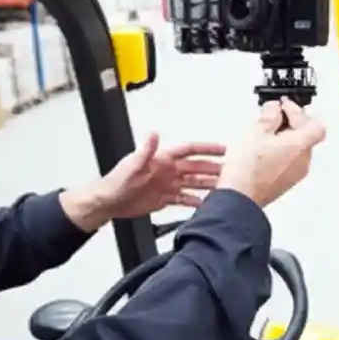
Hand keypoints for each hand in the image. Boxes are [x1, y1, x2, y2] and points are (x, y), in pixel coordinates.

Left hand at [59, 134, 226, 231]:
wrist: (108, 202)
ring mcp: (167, 184)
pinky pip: (184, 199)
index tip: (223, 149)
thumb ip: (145, 150)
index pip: (189, 150)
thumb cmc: (116, 182)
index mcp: (162, 159)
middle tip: (230, 171)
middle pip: (196, 167)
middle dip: (213, 168)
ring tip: (223, 188)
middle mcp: (167, 170)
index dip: (207, 149)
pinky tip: (205, 204)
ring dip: (208, 185)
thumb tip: (153, 134)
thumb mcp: (131, 165)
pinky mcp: (164, 199)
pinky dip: (195, 201)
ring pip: (194, 183)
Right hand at [217, 98, 326, 207]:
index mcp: (300, 145)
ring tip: (264, 134)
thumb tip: (275, 108)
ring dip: (284, 139)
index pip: (314, 123)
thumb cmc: (247, 168)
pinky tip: (262, 151)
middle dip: (290, 123)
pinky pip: (289, 162)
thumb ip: (269, 115)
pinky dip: (280, 152)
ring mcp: (295, 175)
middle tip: (273, 116)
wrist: (239, 198)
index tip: (284, 106)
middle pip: (306, 136)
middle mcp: (303, 161)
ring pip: (297, 149)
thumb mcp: (256, 131)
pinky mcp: (285, 183)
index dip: (299, 111)